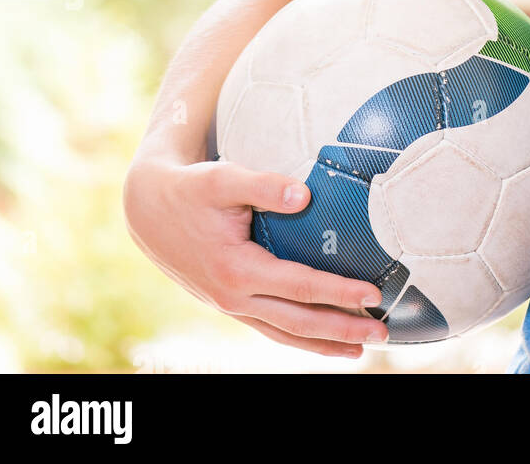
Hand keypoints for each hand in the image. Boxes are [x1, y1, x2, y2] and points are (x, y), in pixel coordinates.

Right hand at [123, 157, 387, 357]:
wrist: (147, 209)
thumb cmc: (190, 190)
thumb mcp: (222, 178)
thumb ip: (264, 186)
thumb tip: (304, 196)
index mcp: (236, 270)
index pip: (300, 287)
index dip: (339, 292)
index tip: (373, 294)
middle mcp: (234, 297)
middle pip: (298, 322)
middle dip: (342, 331)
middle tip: (382, 335)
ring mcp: (230, 305)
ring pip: (283, 333)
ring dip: (323, 344)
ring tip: (359, 350)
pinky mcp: (229, 302)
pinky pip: (269, 327)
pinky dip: (297, 336)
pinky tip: (319, 337)